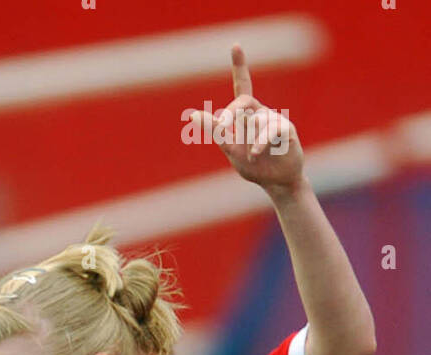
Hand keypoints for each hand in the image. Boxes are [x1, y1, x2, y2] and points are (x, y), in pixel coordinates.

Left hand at [185, 45, 304, 192]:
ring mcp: (275, 119)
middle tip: (222, 126)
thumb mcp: (230, 149)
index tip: (236, 45)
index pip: (243, 86)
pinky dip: (260, 142)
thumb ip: (215, 131)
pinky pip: (271, 129)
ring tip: (252, 156)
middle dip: (230, 114)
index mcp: (247, 115)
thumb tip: (193, 115)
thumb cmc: (254, 165)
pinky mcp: (287, 129)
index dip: (240, 66)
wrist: (276, 182)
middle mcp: (261, 112)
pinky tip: (256, 152)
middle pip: (243, 101)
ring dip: (249, 142)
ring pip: (256, 120)